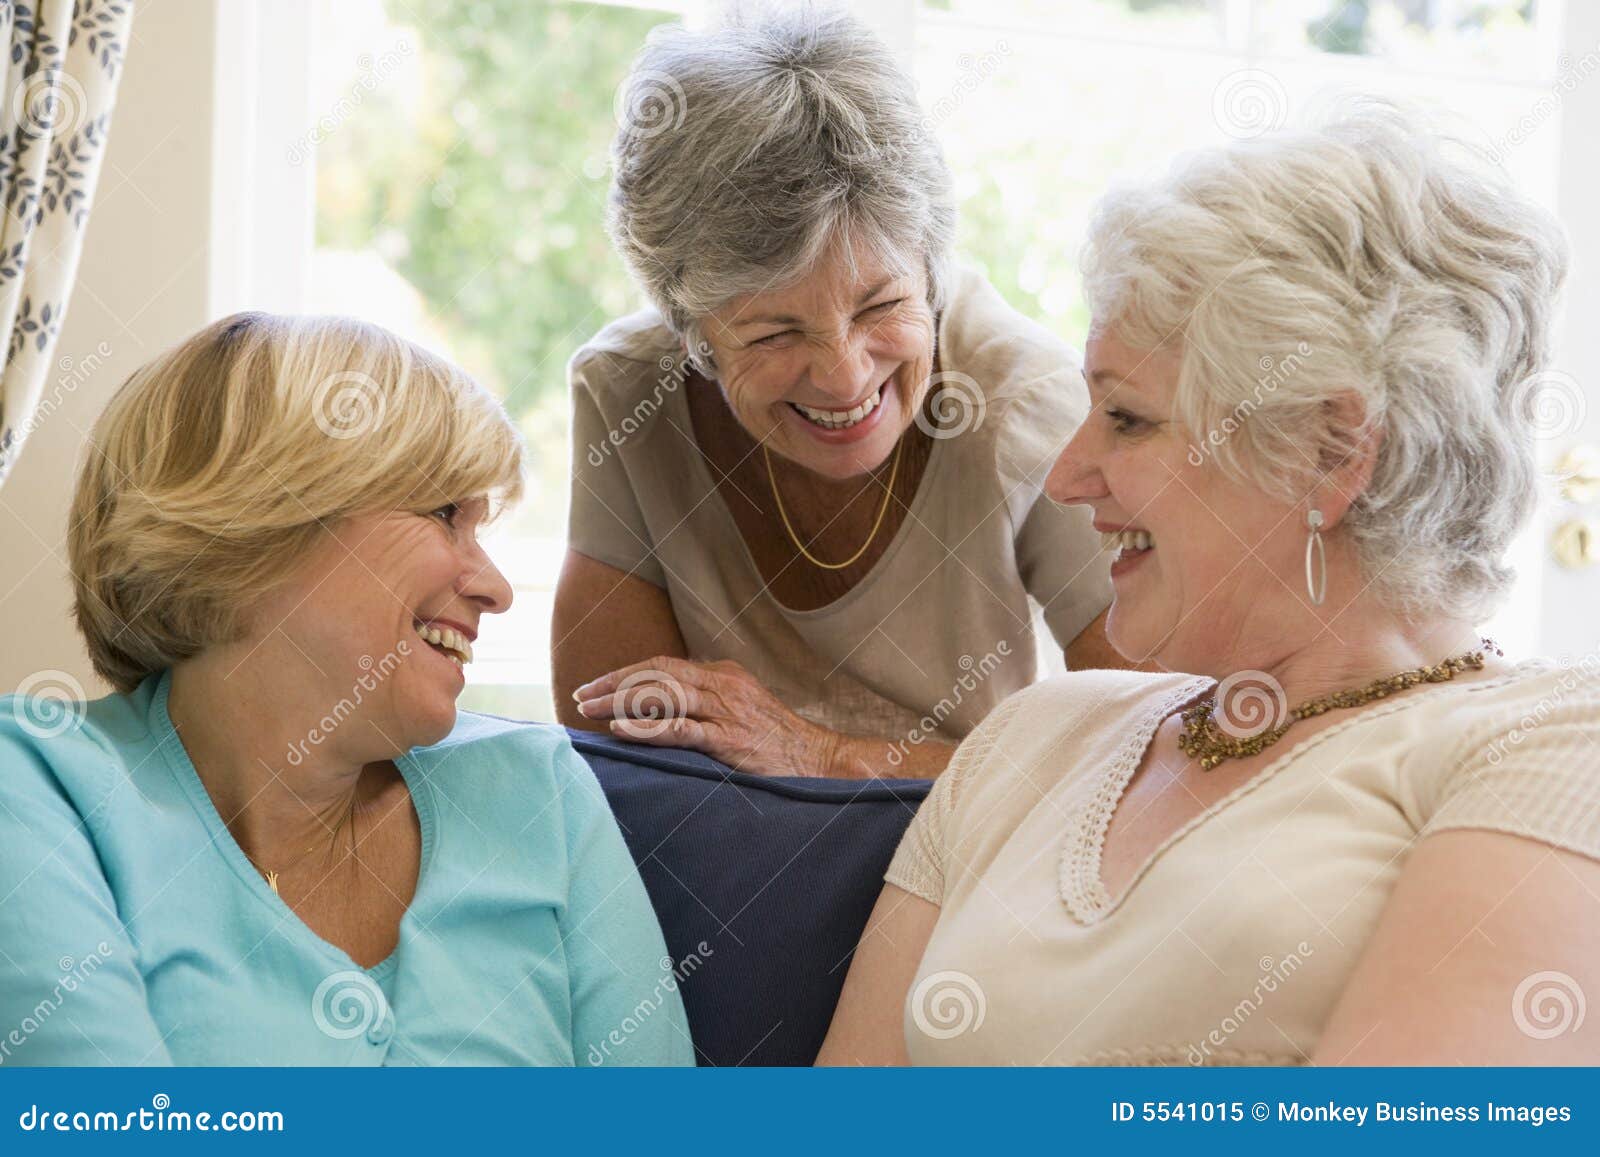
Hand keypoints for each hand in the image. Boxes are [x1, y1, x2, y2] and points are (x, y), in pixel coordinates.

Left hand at [572, 656, 839, 776]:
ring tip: (589, 709)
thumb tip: (667, 711)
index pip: (664, 665)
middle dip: (614, 682)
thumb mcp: (743, 712)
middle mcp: (723, 685)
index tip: (597, 687)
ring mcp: (726, 711)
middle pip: (656, 673)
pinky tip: (619, 730)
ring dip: (620, 701)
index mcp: (725, 675)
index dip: (626, 674)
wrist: (821, 761)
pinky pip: (679, 729)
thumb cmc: (779, 744)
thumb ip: (709, 705)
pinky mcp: (728, 740)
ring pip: (662, 695)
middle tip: (581, 695)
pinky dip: (645, 727)